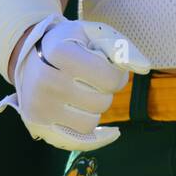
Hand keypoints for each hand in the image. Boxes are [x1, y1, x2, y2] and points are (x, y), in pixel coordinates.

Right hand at [0, 18, 150, 151]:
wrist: (30, 55)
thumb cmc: (71, 43)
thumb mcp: (94, 34)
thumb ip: (121, 48)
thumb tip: (145, 68)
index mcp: (59, 52)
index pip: (108, 78)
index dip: (117, 75)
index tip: (110, 69)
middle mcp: (45, 80)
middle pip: (100, 102)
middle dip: (105, 92)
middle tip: (95, 81)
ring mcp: (38, 105)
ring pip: (89, 123)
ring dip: (95, 110)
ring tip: (84, 94)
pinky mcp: (37, 124)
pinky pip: (76, 142)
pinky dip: (93, 137)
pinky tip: (105, 131)